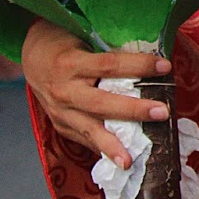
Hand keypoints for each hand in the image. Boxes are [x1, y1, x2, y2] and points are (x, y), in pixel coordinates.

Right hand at [22, 20, 171, 169]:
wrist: (33, 57)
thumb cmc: (68, 44)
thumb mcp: (86, 38)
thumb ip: (112, 50)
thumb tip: (153, 58)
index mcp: (71, 63)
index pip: (109, 65)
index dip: (138, 65)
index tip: (165, 67)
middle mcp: (64, 90)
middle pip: (101, 102)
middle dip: (133, 110)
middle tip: (162, 112)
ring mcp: (59, 111)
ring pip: (88, 129)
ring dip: (112, 145)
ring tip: (129, 161)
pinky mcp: (60, 125)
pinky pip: (83, 139)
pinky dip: (102, 148)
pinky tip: (118, 158)